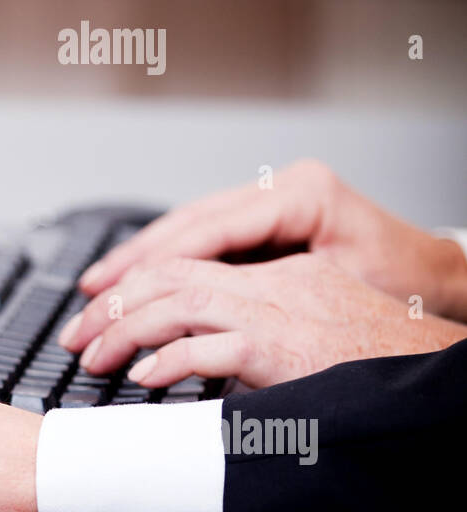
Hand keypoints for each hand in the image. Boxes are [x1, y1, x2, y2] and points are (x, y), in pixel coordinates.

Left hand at [59, 252, 466, 389]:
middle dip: (112, 305)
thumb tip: (185, 363)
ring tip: (93, 359)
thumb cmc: (371, 369)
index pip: (188, 266)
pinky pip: (210, 346)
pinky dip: (168, 360)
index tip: (95, 313)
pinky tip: (143, 378)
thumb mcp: (300, 345)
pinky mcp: (284, 347)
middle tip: (75, 338)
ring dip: (125, 333)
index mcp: (279, 275)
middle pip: (171, 275)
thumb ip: (245, 343)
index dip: (132, 286)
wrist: (428, 375)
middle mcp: (275, 283)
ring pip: (179, 302)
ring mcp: (280, 310)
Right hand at [79, 159, 466, 322]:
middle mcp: (280, 188)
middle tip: (86, 297)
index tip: (110, 293)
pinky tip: (129, 279)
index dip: (151, 265)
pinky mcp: (262, 221)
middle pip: (184, 223)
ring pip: (185, 227)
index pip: (205, 231)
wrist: (427, 277)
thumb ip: (266, 300)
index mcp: (298, 196)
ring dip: (135, 261)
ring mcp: (269, 200)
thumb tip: (201, 323)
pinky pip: (199, 237)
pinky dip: (160, 260)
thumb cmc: (394, 287)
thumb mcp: (331, 293)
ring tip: (91, 290)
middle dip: (129, 263)